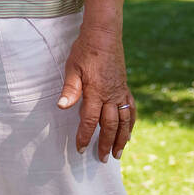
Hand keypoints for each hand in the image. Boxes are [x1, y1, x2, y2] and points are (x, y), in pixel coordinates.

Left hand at [56, 26, 135, 160]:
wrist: (104, 35)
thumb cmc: (85, 50)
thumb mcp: (73, 67)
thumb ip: (70, 89)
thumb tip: (62, 107)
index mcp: (96, 91)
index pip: (90, 120)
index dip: (84, 136)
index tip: (79, 148)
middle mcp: (111, 95)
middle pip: (110, 125)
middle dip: (105, 144)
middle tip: (101, 159)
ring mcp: (121, 91)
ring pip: (125, 121)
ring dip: (121, 139)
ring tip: (118, 154)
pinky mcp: (125, 87)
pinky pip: (131, 109)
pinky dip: (131, 123)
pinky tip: (129, 133)